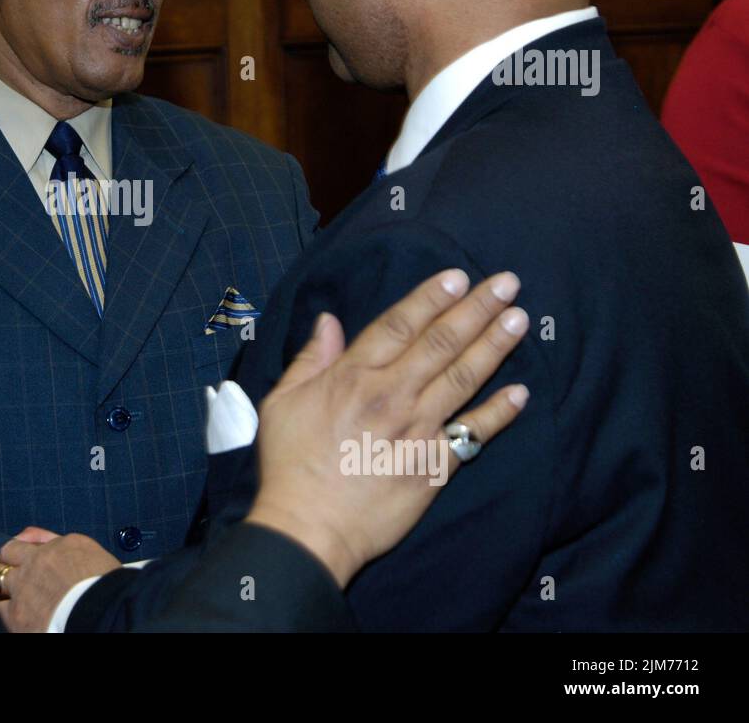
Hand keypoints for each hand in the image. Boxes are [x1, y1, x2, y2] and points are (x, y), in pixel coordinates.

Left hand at [0, 528, 120, 631]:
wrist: (104, 614)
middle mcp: (38, 562)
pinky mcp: (16, 615)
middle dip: (3, 560)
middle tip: (0, 570)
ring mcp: (23, 588)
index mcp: (63, 546)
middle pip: (7, 551)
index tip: (21, 554)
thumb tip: (57, 547)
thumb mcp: (100, 558)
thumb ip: (76, 549)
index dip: (24, 546)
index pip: (33, 537)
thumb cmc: (111, 590)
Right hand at [246, 269, 528, 587]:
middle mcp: (390, 396)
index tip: (458, 277)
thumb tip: (329, 322)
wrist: (308, 528)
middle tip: (507, 283)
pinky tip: (521, 391)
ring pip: (463, 378)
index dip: (430, 297)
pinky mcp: (433, 467)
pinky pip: (473, 434)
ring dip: (494, 346)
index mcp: (351, 377)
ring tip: (519, 319)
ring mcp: (416, 431)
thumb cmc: (289, 465)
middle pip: (440, 343)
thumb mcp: (282, 402)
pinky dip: (499, 412)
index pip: (398, 325)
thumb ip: (310, 360)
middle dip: (476, 309)